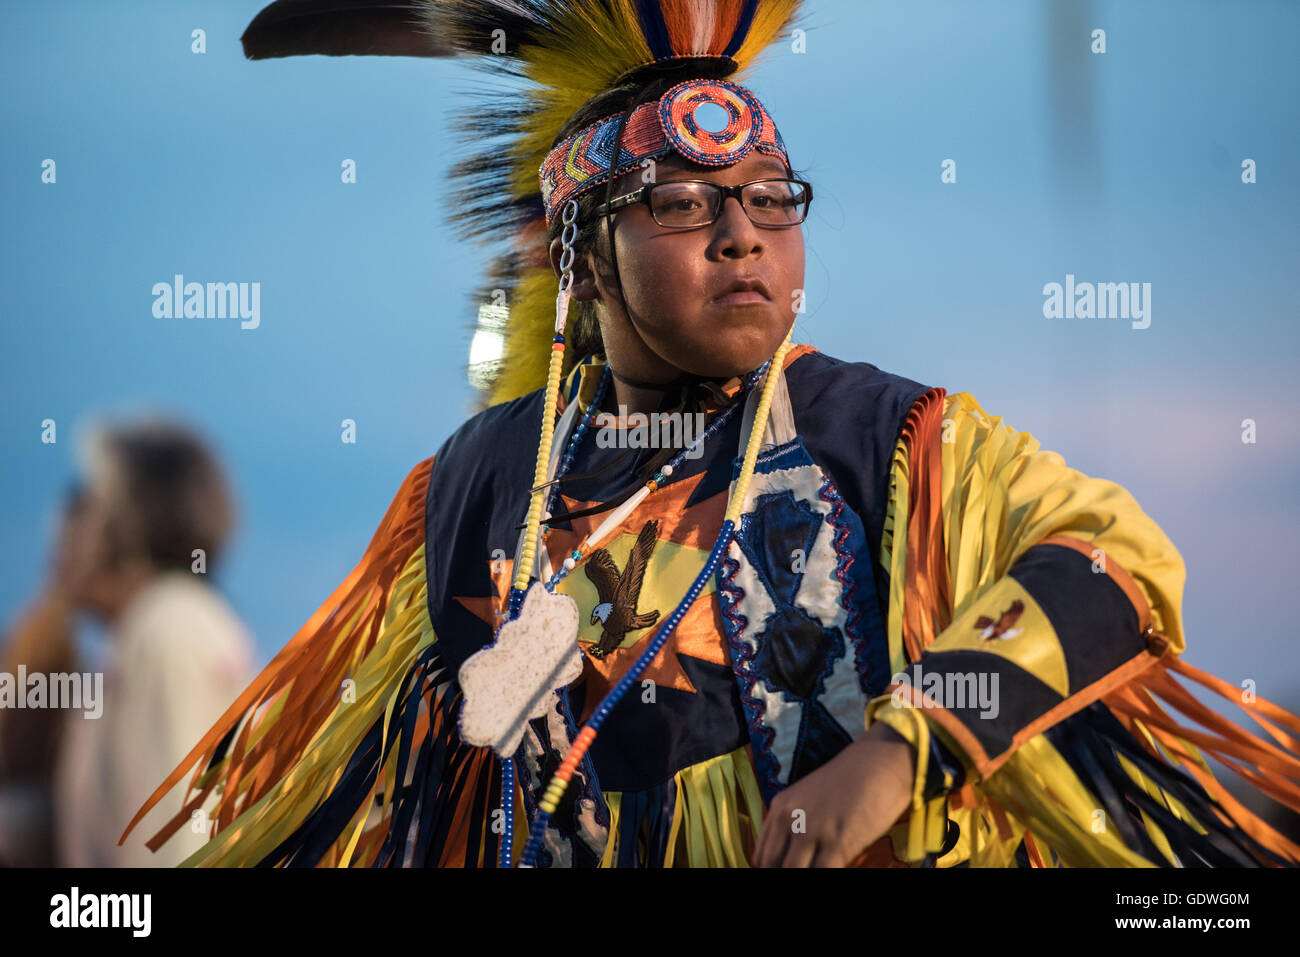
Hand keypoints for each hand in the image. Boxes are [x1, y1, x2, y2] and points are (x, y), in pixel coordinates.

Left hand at [751, 721, 916, 866]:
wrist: (880, 763)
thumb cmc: (849, 783)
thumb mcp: (808, 799)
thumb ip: (794, 826)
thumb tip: (791, 860)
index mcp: (780, 808)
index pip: (760, 856)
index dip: (771, 870)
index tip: (786, 869)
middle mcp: (790, 819)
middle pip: (773, 867)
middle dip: (786, 874)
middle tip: (806, 868)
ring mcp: (812, 831)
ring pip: (794, 872)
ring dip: (806, 874)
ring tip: (821, 866)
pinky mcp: (838, 843)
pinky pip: (823, 873)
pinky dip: (827, 875)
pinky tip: (837, 867)